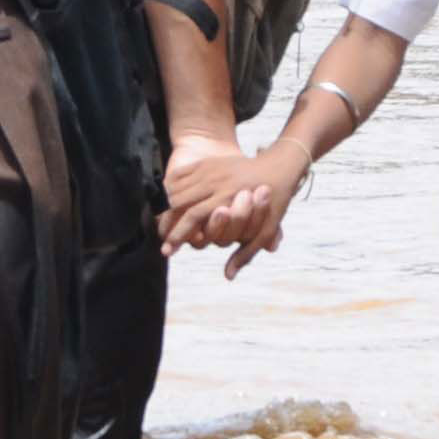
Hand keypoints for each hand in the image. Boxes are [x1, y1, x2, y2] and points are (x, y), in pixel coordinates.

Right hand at [163, 139, 306, 278]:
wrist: (281, 165)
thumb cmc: (276, 202)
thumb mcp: (266, 229)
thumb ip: (245, 253)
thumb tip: (228, 276)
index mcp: (227, 198)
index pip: (194, 218)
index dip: (179, 234)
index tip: (167, 250)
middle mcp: (216, 182)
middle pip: (180, 203)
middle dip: (166, 222)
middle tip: (158, 238)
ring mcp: (211, 169)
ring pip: (178, 188)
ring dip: (165, 206)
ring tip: (157, 223)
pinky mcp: (209, 162)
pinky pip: (182, 174)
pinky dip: (170, 187)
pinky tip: (163, 200)